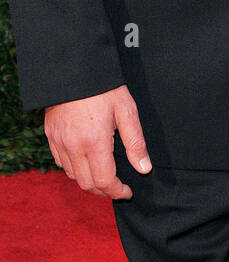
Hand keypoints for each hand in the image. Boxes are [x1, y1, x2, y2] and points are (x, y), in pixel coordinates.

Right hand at [44, 84, 151, 198]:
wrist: (75, 69)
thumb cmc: (105, 88)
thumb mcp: (127, 111)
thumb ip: (135, 142)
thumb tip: (144, 168)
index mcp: (94, 142)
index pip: (104, 181)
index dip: (117, 192)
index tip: (127, 191)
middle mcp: (73, 146)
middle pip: (87, 183)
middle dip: (104, 191)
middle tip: (118, 187)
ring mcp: (59, 142)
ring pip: (72, 176)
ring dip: (89, 181)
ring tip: (104, 176)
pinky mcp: (50, 135)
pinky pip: (61, 162)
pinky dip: (74, 169)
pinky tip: (86, 162)